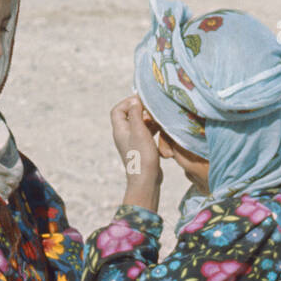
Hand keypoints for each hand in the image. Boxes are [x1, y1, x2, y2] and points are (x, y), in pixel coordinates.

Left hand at [110, 95, 161, 210]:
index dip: (128, 102)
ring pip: (139, 124)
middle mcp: (124, 135)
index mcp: (120, 130)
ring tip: (159, 119)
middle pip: (129, 116)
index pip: (117, 110)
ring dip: (149, 119)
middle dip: (141, 110)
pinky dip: (153, 129)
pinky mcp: (142, 148)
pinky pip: (146, 133)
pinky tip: (162, 129)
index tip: (141, 101)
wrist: (146, 180)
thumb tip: (135, 100)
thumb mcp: (139, 131)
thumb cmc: (142, 155)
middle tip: (153, 110)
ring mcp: (133, 142)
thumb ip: (136, 113)